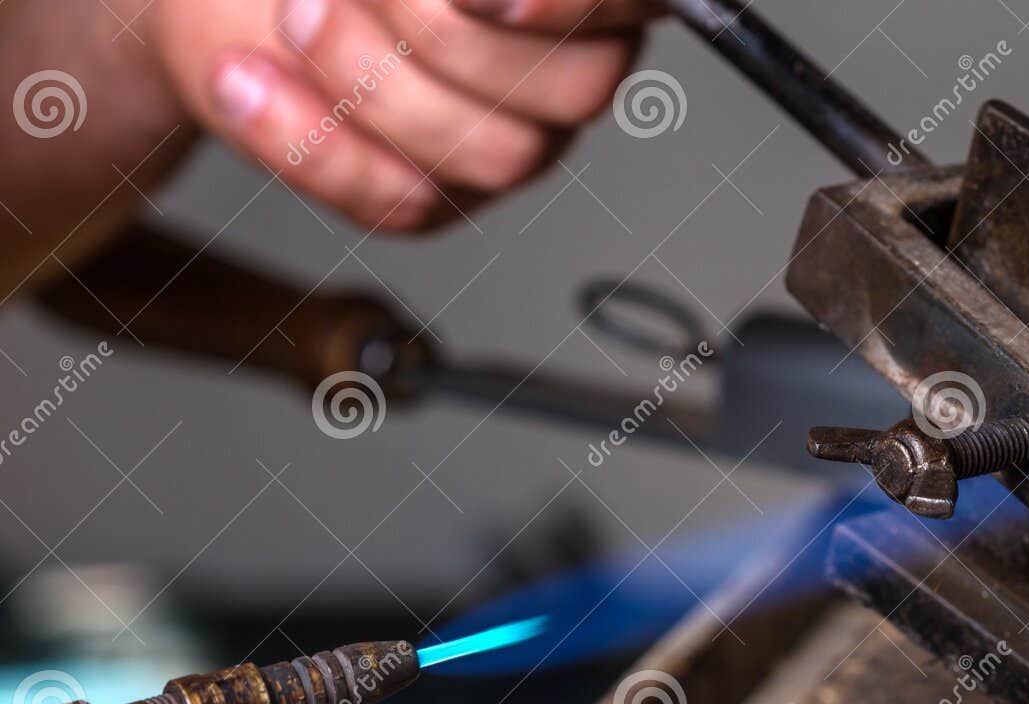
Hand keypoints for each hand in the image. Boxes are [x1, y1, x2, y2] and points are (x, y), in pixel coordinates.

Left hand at [147, 0, 659, 230]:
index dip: (571, 3)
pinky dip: (306, 141)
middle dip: (444, 31)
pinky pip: (400, 201)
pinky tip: (244, 80)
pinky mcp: (432, 197)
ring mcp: (508, 141)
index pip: (626, 2)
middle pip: (574, 91)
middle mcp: (566, 69)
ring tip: (294, 13)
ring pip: (497, 154)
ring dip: (374, 82)